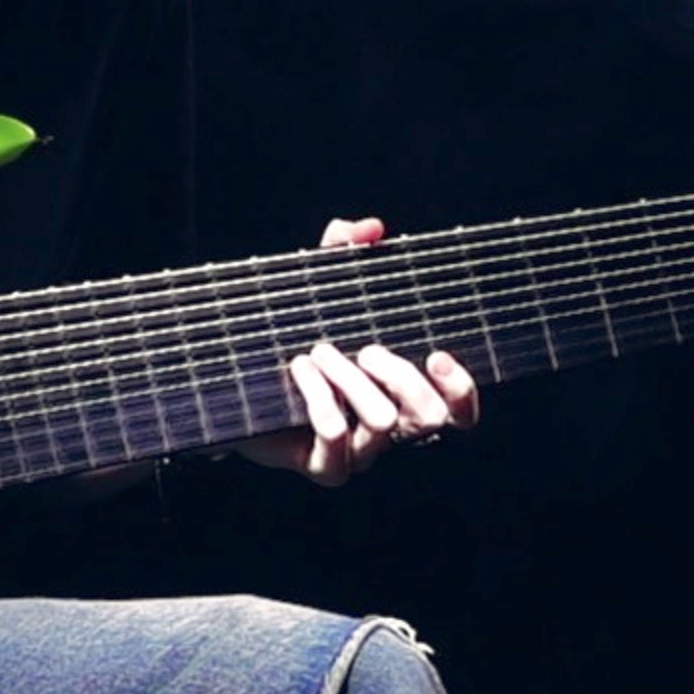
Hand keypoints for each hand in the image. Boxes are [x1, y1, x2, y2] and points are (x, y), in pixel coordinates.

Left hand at [232, 218, 481, 486]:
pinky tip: (298, 369)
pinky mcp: (323, 465)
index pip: (457, 411)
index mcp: (402, 393)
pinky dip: (319, 399)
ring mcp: (359, 452)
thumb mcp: (314, 289)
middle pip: (429, 419)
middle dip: (402, 378)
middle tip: (367, 350)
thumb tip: (370, 228)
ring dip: (350, 380)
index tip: (436, 354)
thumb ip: (340, 253)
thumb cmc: (288, 337)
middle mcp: (389, 428)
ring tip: (319, 351)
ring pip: (382, 424)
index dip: (461, 391)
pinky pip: (336, 443)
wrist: (233, 383)